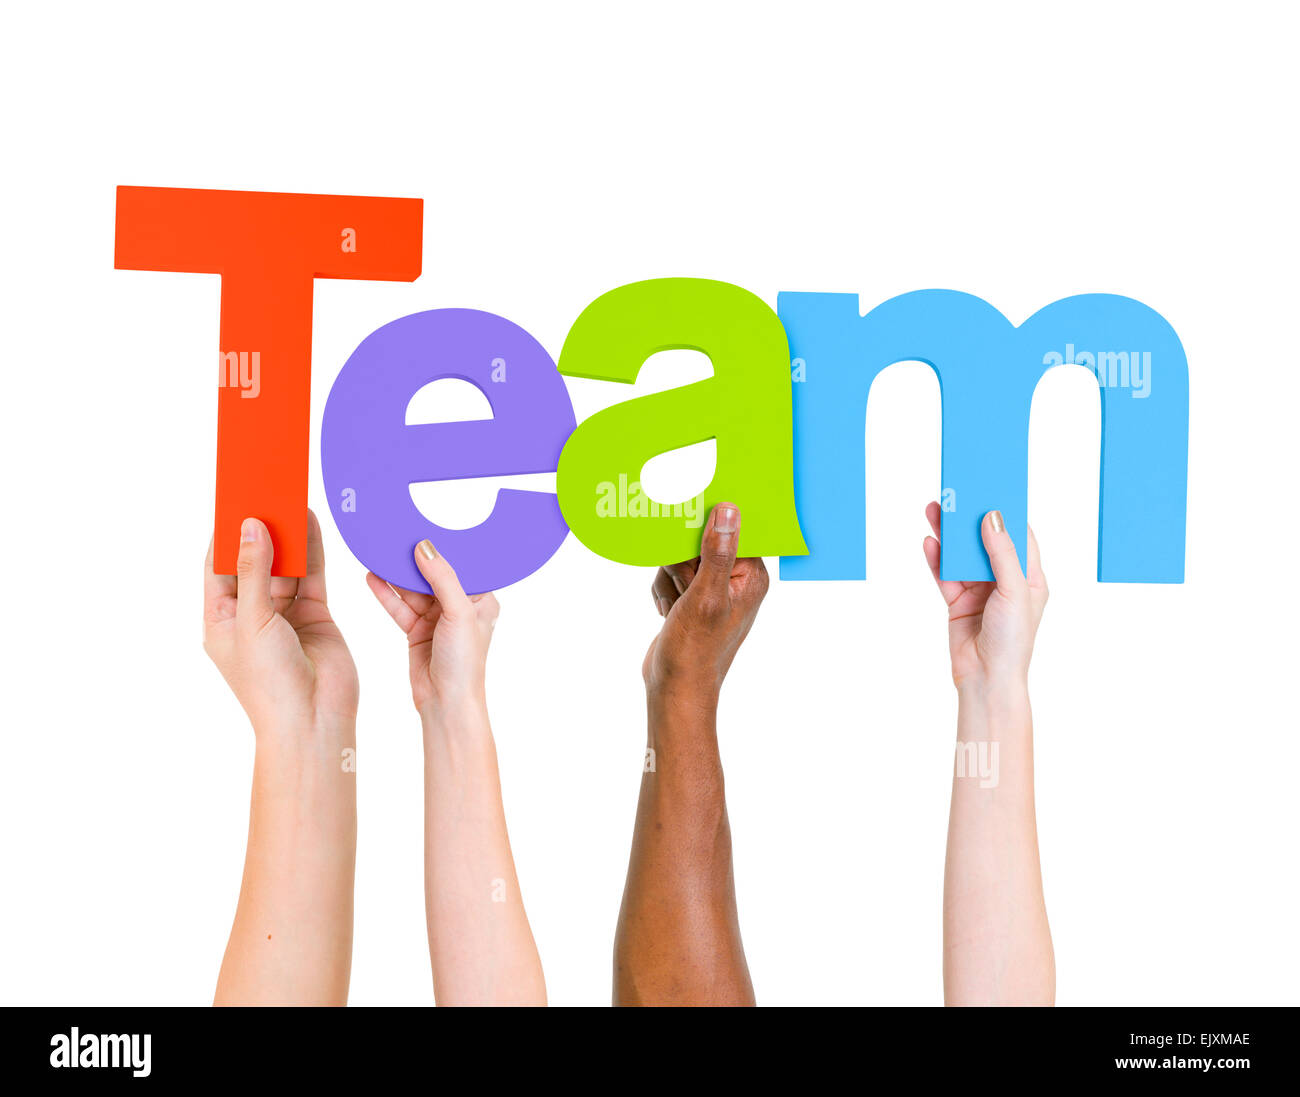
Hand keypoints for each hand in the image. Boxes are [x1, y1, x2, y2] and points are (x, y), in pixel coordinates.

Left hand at [204, 511, 358, 734]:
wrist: (313, 721)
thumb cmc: (269, 684)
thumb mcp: (252, 621)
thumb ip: (254, 571)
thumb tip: (250, 527)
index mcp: (222, 620)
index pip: (218, 567)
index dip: (226, 533)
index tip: (233, 499)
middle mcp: (251, 614)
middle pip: (254, 561)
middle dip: (259, 529)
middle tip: (264, 491)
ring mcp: (284, 615)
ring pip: (285, 565)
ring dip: (287, 535)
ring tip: (289, 497)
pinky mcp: (316, 615)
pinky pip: (312, 575)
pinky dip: (312, 550)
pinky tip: (311, 522)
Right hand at [367, 539, 498, 716]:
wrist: (445, 703)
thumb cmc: (465, 663)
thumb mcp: (459, 614)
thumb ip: (443, 579)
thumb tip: (425, 547)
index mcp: (482, 600)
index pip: (462, 567)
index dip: (444, 549)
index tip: (424, 528)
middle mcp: (460, 607)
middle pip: (433, 576)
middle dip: (414, 560)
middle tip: (395, 536)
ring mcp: (437, 619)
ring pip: (413, 590)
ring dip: (396, 575)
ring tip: (378, 551)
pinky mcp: (417, 630)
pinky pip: (400, 607)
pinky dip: (386, 594)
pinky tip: (372, 577)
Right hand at [643, 502, 768, 699]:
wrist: (674, 688)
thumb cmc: (695, 650)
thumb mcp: (706, 596)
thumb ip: (718, 552)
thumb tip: (730, 510)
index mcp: (750, 576)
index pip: (733, 530)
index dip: (707, 532)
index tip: (689, 540)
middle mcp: (736, 580)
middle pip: (701, 541)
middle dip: (682, 563)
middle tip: (685, 586)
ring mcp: (713, 589)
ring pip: (680, 557)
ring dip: (670, 579)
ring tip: (676, 606)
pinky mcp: (693, 597)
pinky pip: (670, 574)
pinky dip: (664, 590)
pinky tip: (668, 612)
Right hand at [921, 502, 1048, 688]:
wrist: (987, 679)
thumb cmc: (1013, 641)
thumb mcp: (1014, 592)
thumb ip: (1002, 554)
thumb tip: (993, 518)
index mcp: (1029, 578)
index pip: (1019, 536)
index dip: (1006, 513)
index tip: (993, 488)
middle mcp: (1004, 581)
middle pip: (985, 542)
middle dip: (970, 519)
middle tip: (957, 495)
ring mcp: (980, 591)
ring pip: (961, 555)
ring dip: (949, 535)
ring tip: (935, 511)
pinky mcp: (957, 602)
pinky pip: (945, 574)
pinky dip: (936, 559)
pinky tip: (929, 542)